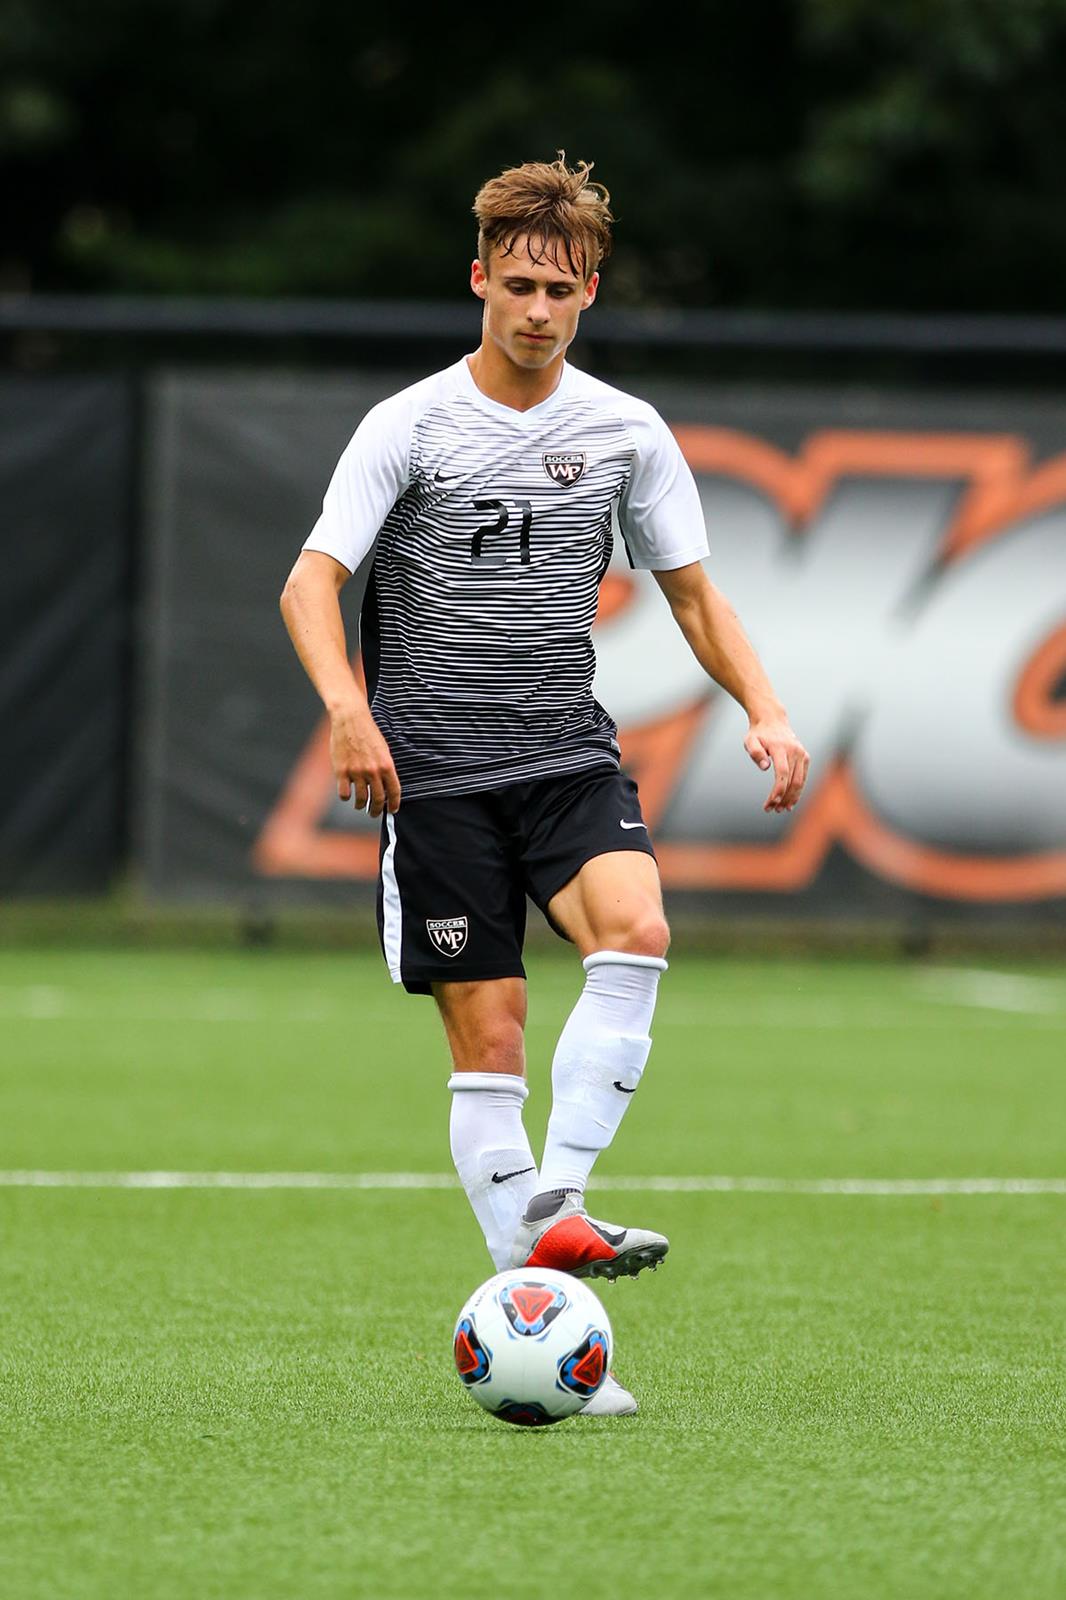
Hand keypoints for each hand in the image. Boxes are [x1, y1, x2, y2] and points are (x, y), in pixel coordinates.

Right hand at [329, 703, 400, 817]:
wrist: (350, 720)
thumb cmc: (368, 733)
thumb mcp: (383, 750)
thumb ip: (384, 768)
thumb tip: (385, 786)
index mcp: (386, 765)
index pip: (394, 791)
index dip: (393, 804)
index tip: (392, 810)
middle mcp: (373, 771)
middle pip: (377, 799)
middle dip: (376, 810)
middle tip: (374, 813)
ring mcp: (357, 772)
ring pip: (361, 799)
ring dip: (361, 805)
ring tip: (360, 806)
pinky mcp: (341, 771)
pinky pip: (344, 793)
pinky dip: (346, 796)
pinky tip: (347, 794)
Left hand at [744, 716, 809, 812]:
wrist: (772, 720)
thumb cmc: (758, 733)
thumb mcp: (750, 740)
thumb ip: (755, 752)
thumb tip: (765, 767)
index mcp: (781, 748)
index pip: (782, 773)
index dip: (778, 790)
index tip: (770, 803)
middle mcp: (794, 751)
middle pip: (792, 780)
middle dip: (783, 798)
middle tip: (773, 810)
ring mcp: (802, 754)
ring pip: (800, 781)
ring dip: (791, 798)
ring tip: (781, 809)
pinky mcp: (805, 757)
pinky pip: (803, 777)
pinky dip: (798, 791)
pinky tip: (791, 801)